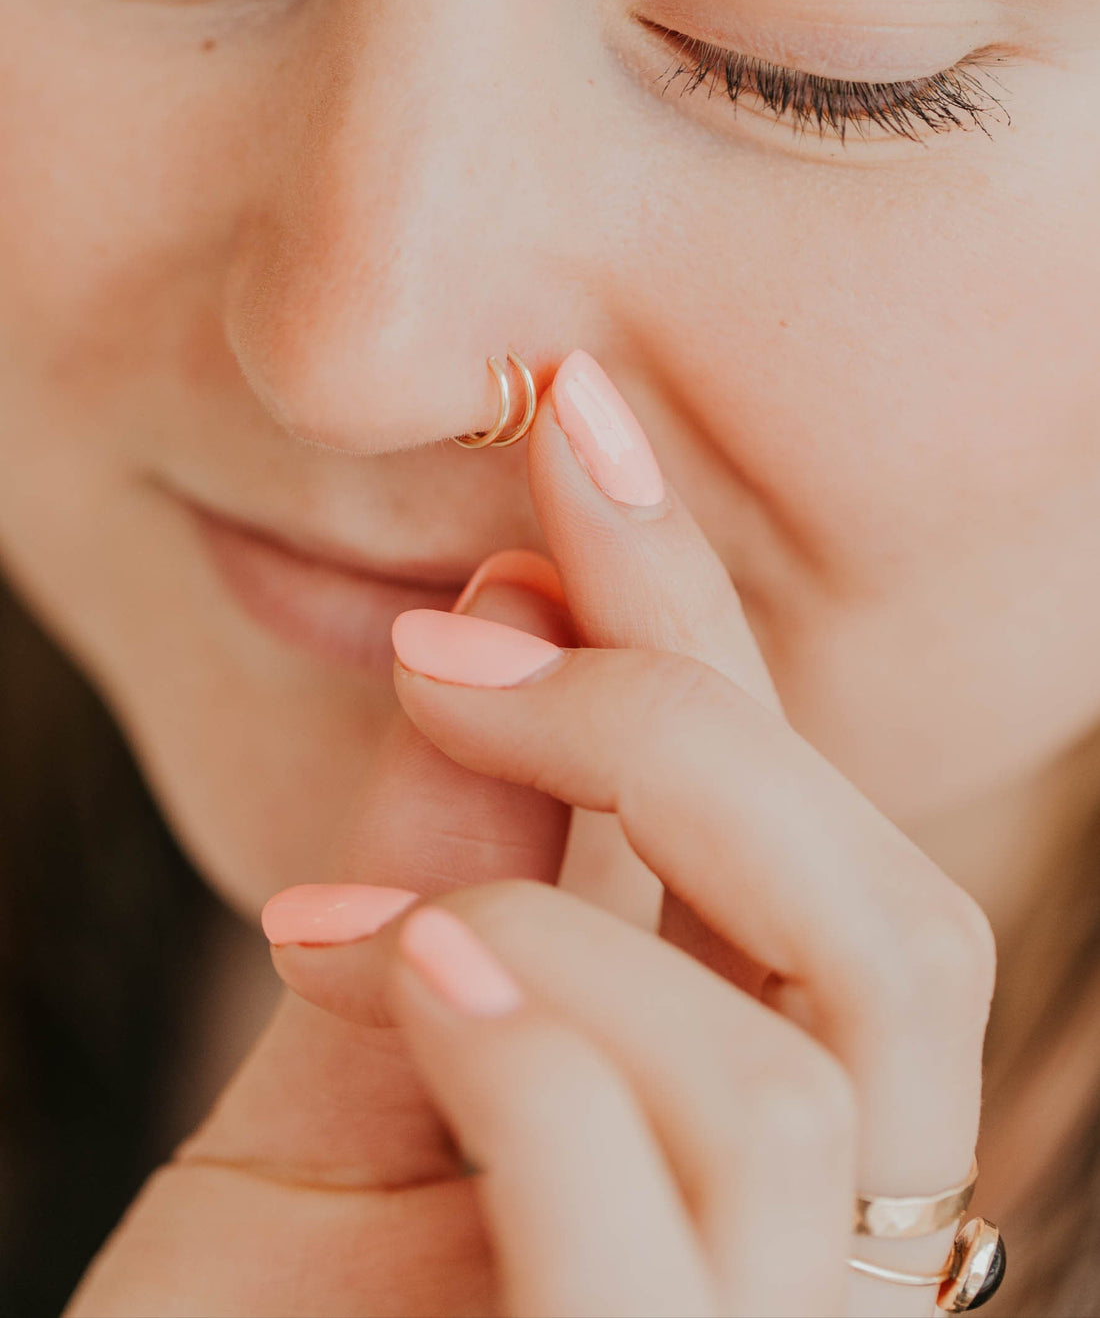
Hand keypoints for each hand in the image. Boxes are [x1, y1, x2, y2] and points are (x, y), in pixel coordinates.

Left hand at [274, 350, 996, 1316]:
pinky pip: (679, 1207)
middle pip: (892, 922)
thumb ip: (460, 882)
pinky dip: (541, 1037)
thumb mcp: (356, 1082)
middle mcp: (825, 1246)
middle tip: (451, 634)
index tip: (577, 419)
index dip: (702, 609)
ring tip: (369, 885)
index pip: (800, 832)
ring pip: (806, 1063)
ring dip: (582, 892)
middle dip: (681, 718)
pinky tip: (395, 965)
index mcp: (759, 1126)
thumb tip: (506, 627)